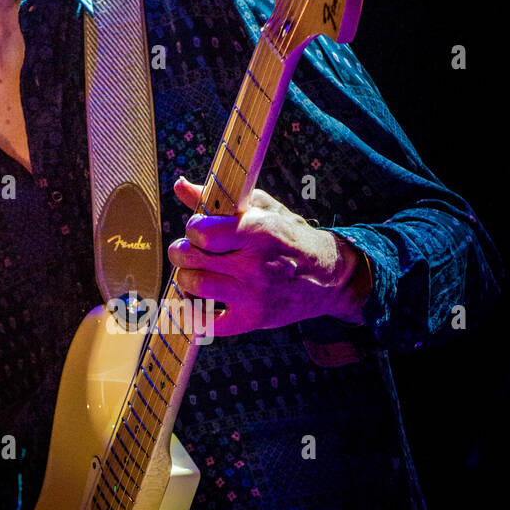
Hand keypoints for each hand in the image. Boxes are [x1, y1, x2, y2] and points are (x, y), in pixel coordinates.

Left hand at [168, 176, 370, 335]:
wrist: (329, 276)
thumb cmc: (290, 237)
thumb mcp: (264, 210)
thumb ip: (221, 199)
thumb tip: (181, 186)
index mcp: (256, 231)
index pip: (201, 231)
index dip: (192, 229)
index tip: (199, 231)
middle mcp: (253, 264)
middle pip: (190, 258)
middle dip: (181, 252)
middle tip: (189, 252)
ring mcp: (252, 295)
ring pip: (193, 286)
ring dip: (186, 279)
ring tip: (196, 274)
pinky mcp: (252, 320)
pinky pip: (207, 323)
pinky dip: (195, 314)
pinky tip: (199, 304)